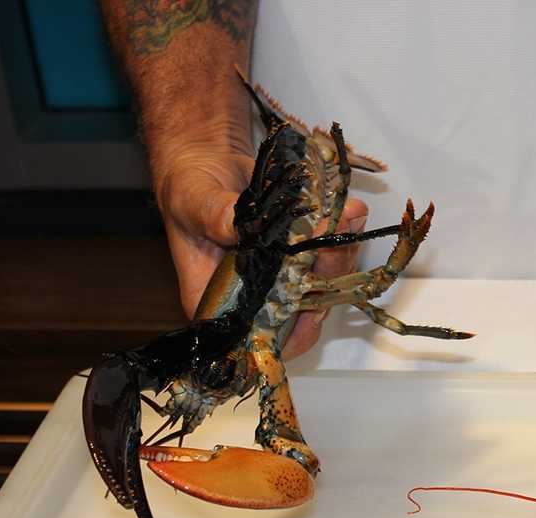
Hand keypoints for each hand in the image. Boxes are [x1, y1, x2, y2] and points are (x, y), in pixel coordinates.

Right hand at [155, 146, 367, 360]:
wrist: (208, 160)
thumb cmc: (187, 187)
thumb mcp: (194, 200)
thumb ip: (216, 216)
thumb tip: (241, 228)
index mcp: (217, 301)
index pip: (256, 338)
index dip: (290, 332)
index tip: (314, 305)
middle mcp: (253, 297)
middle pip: (299, 310)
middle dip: (324, 276)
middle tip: (335, 239)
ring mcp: (279, 276)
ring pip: (322, 284)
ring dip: (340, 253)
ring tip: (348, 215)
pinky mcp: (299, 253)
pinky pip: (328, 257)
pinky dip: (341, 237)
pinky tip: (348, 213)